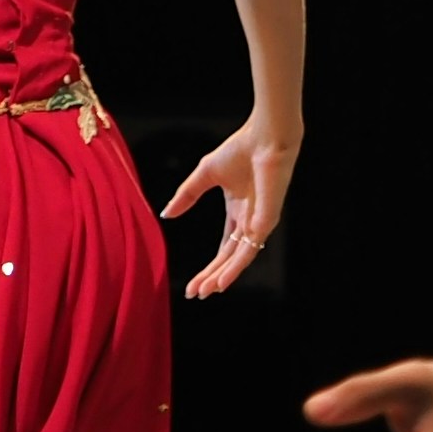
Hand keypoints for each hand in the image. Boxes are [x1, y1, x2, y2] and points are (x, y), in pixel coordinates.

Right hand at [162, 123, 297, 300]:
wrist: (264, 137)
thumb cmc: (240, 149)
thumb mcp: (205, 175)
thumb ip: (186, 196)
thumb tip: (166, 214)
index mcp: (238, 212)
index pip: (223, 249)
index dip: (208, 267)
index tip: (191, 284)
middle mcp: (249, 221)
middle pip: (229, 259)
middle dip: (212, 277)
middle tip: (195, 294)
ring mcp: (259, 223)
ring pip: (240, 259)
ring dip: (223, 277)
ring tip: (206, 292)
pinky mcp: (266, 220)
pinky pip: (250, 249)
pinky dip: (236, 267)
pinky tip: (224, 281)